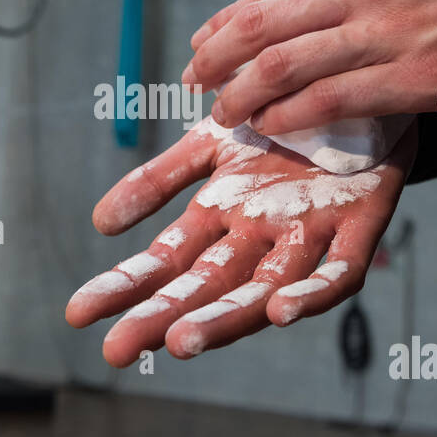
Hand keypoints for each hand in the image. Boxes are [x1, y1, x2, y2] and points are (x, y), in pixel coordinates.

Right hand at [66, 119, 413, 366]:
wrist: (359, 84)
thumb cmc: (285, 120)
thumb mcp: (213, 143)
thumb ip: (161, 180)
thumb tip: (100, 224)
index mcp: (220, 218)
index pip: (163, 264)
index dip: (122, 288)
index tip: (75, 314)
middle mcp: (259, 236)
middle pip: (204, 285)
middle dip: (160, 319)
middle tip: (116, 352)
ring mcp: (308, 233)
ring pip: (262, 288)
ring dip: (223, 319)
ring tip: (180, 343)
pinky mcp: (361, 224)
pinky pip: (337, 270)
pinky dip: (313, 293)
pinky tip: (281, 309)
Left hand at [183, 0, 436, 133]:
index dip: (228, 20)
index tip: (203, 42)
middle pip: (263, 25)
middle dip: (217, 58)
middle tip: (193, 82)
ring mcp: (391, 32)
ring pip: (287, 65)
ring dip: (243, 94)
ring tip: (223, 117)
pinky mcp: (422, 78)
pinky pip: (335, 101)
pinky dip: (292, 117)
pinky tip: (272, 131)